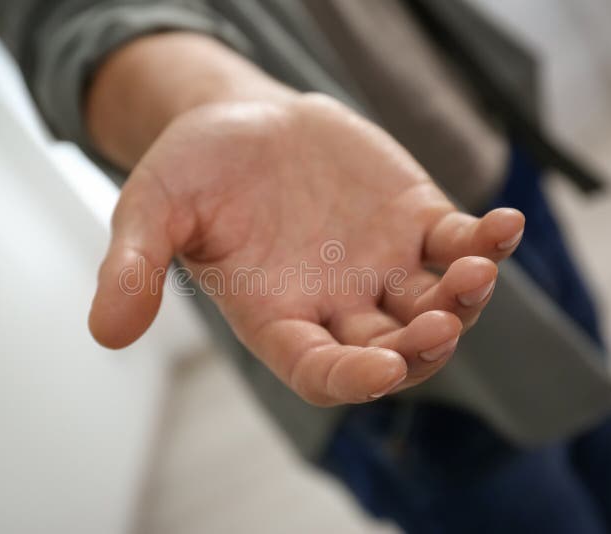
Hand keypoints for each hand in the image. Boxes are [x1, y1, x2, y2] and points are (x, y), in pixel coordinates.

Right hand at [85, 34, 523, 405]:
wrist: (240, 120)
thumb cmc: (193, 168)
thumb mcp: (150, 209)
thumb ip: (133, 267)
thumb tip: (106, 332)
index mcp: (276, 316)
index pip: (321, 370)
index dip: (352, 378)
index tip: (381, 368)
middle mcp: (336, 303)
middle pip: (394, 350)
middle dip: (423, 345)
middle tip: (440, 320)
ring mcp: (381, 266)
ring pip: (437, 305)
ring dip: (466, 298)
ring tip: (478, 264)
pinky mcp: (414, 222)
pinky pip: (461, 244)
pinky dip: (486, 241)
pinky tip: (504, 222)